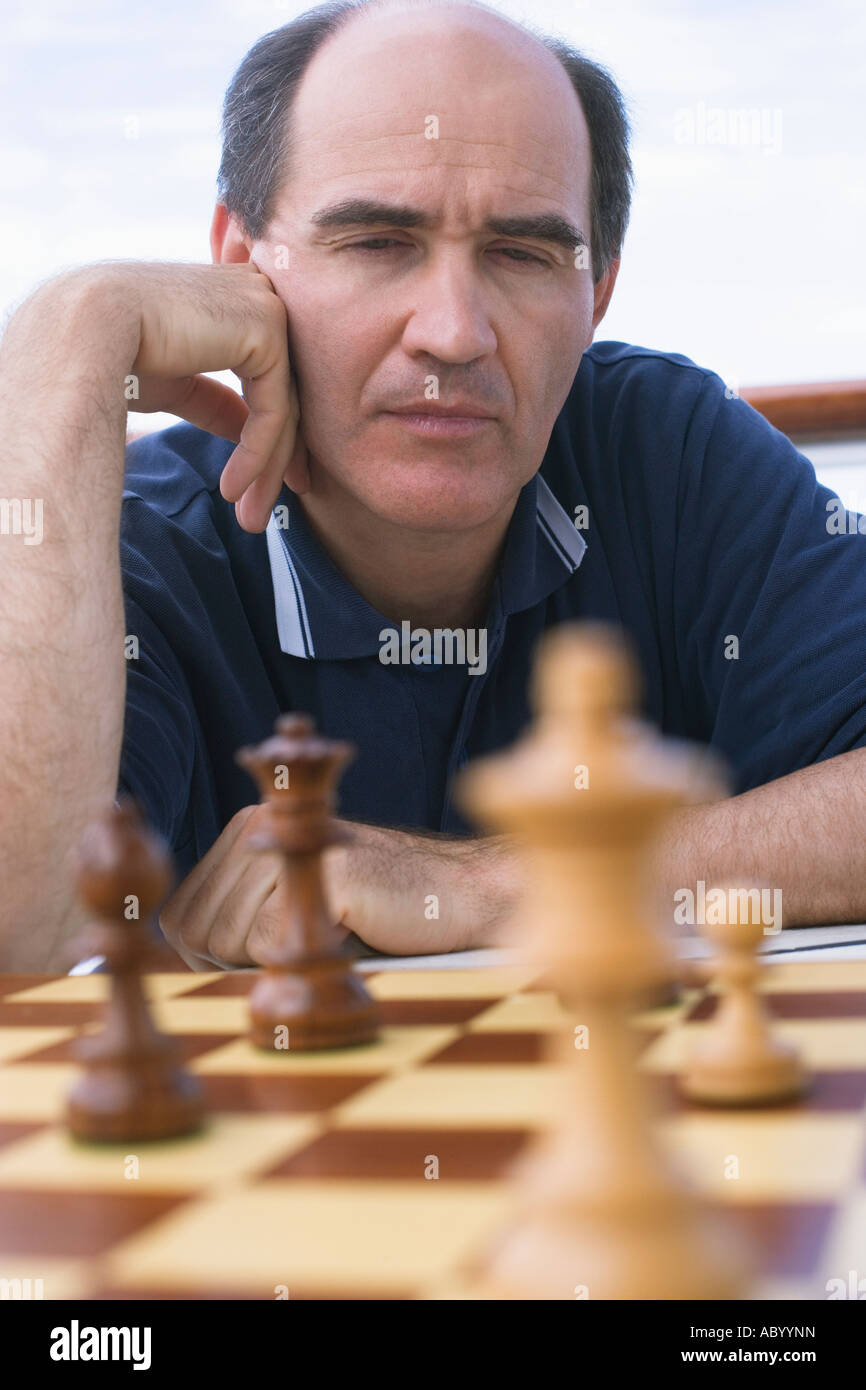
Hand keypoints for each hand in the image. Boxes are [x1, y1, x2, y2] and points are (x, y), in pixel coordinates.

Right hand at [108, 260, 308, 530]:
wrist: (80, 330)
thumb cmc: (107, 354)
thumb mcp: (175, 385)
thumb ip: (216, 401)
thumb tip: (250, 431)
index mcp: (230, 299)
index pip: (266, 376)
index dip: (267, 437)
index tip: (259, 488)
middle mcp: (254, 293)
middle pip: (281, 393)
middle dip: (274, 462)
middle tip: (258, 518)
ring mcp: (265, 305)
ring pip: (283, 407)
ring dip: (266, 470)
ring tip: (249, 520)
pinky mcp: (267, 328)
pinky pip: (275, 408)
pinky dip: (258, 455)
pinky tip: (232, 489)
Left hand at [158, 804, 518, 968]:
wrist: (455, 894)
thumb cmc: (375, 910)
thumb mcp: (292, 905)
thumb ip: (238, 919)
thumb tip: (176, 963)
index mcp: (246, 830)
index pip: (181, 909)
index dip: (196, 955)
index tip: (234, 971)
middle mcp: (259, 827)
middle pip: (195, 926)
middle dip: (225, 964)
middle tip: (280, 962)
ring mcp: (290, 846)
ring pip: (225, 936)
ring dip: (263, 962)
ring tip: (313, 944)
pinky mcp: (320, 874)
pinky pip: (267, 940)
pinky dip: (296, 957)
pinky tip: (336, 937)